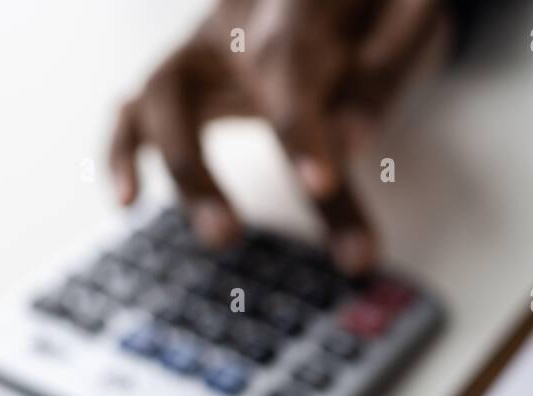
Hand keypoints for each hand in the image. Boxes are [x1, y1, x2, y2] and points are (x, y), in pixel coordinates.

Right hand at [109, 0, 448, 272]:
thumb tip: (348, 149)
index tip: (317, 187)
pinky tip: (127, 202)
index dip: (299, 125)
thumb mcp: (408, 18)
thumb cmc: (381, 4)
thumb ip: (383, 76)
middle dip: (211, 160)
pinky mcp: (187, 75)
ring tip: (221, 236)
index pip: (287, 57)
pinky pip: (138, 108)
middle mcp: (235, 15)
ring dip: (183, 173)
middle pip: (198, 80)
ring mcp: (203, 44)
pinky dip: (124, 152)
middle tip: (236, 234)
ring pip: (161, 96)